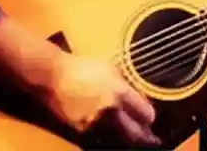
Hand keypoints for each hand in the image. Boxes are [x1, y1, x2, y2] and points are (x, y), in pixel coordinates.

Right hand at [43, 55, 158, 146]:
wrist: (54, 76)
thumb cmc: (83, 67)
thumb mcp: (110, 69)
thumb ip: (127, 85)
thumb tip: (140, 98)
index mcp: (119, 92)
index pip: (145, 114)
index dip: (149, 116)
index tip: (150, 117)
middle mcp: (110, 111)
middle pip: (136, 134)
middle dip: (145, 137)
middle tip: (152, 139)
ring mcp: (96, 123)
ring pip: (120, 139)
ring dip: (128, 138)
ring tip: (133, 136)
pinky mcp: (83, 130)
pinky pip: (102, 136)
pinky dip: (110, 135)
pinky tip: (112, 130)